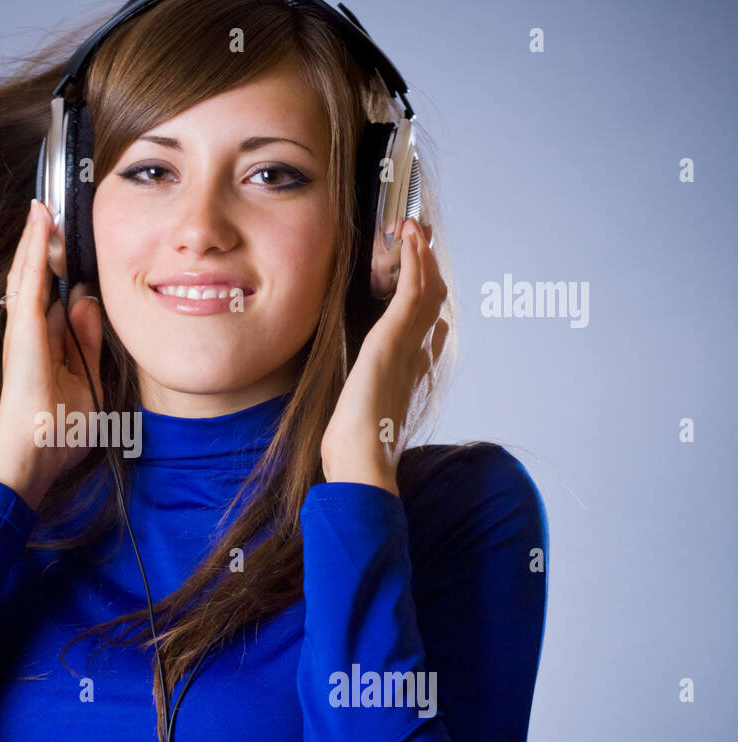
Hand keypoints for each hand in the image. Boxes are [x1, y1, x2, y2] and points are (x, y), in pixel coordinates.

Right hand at [0, 200, 102, 509]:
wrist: (33, 453)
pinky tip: (41, 223)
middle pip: (36, 279)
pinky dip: (35, 249)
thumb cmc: (58, 431)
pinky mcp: (23, 327)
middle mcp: (30, 333)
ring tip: (42, 208)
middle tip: (49, 213)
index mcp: (44, 346)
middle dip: (43, 246)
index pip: (52, 299)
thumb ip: (87, 341)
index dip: (58, 270)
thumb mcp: (87, 379)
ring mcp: (23, 329)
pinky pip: (31, 279)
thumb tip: (89, 303)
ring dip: (36, 239)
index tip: (67, 246)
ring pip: (29, 272)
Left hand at [319, 217, 448, 495]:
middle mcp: (415, 357)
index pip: (427, 328)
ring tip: (415, 229)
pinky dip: (415, 263)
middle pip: (430, 303)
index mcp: (409, 374)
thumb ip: (378, 398)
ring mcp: (407, 347)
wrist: (363, 464)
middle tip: (423, 240)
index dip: (428, 299)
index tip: (427, 276)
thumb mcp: (368, 417)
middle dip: (429, 270)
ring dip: (422, 257)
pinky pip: (410, 292)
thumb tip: (382, 390)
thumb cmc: (357, 451)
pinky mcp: (392, 340)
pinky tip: (412, 240)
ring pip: (425, 291)